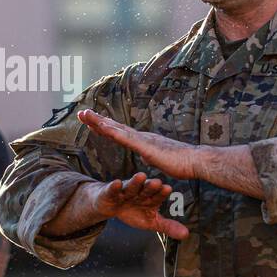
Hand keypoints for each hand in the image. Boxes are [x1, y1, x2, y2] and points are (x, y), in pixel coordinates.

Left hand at [78, 109, 200, 179]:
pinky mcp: (145, 146)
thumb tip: (148, 156)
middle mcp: (141, 136)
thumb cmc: (183, 164)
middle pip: (114, 126)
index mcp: (144, 141)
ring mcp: (142, 139)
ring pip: (116, 128)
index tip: (92, 122)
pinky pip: (125, 138)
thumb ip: (153, 156)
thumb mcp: (161, 161)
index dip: (105, 126)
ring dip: (100, 122)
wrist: (195, 161)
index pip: (120, 132)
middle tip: (82, 113)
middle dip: (97, 120)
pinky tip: (101, 127)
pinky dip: (112, 131)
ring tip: (85, 115)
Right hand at [88, 171, 188, 239]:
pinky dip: (114, 187)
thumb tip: (186, 235)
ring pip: (131, 187)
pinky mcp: (110, 192)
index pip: (157, 195)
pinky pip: (113, 189)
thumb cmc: (133, 212)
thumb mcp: (151, 222)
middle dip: (151, 186)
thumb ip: (168, 226)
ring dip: (135, 182)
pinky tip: (117, 183)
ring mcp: (125, 191)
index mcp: (150, 198)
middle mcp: (139, 192)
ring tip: (141, 176)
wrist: (110, 207)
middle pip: (146, 189)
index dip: (162, 193)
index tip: (168, 188)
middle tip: (157, 182)